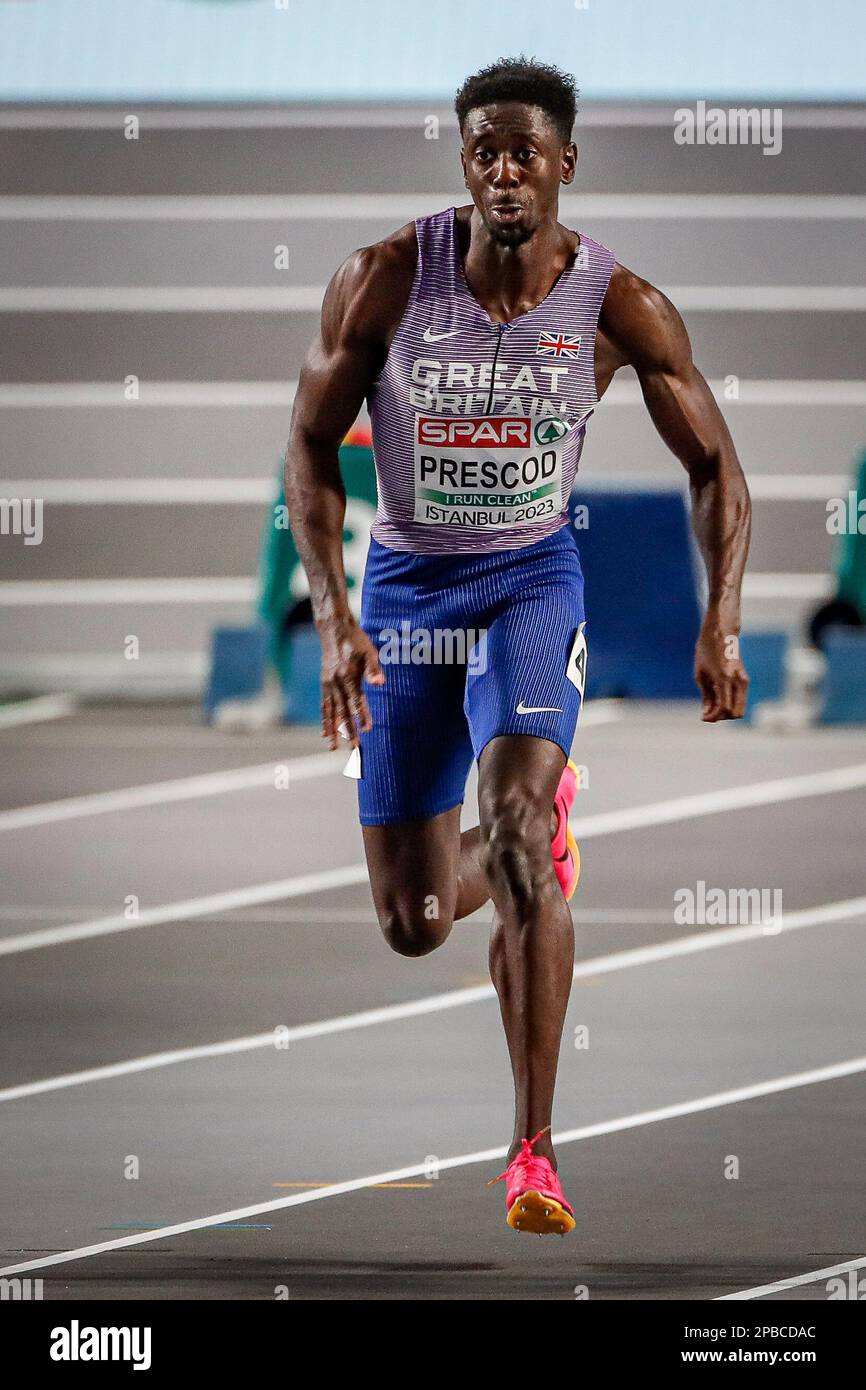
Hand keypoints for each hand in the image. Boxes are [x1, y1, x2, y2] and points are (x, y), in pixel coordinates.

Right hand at [319, 619, 383, 749]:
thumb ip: (374, 670)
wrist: (334, 630)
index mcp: (349, 676)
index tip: (368, 729)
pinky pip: (323, 706)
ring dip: (333, 730)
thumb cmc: (356, 641)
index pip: (357, 700)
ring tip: (333, 747)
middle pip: (343, 710)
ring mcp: (328, 684)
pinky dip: (324, 720)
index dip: (363, 714)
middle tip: (353, 747)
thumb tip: (381, 683)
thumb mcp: (369, 652)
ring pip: (330, 711)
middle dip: (348, 729)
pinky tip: (325, 733)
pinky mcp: (324, 684)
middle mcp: (336, 682)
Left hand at [694, 619, 748, 721]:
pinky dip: (730, 704)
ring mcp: (744, 680)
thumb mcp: (701, 675)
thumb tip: (707, 714)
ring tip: (712, 706)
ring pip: (740, 709)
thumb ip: (706, 696)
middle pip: (735, 713)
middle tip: (708, 712)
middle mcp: (737, 681)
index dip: (713, 717)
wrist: (721, 633)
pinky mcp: (745, 679)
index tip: (703, 717)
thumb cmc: (706, 651)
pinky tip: (718, 698)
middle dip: (721, 717)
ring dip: (727, 713)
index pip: (724, 708)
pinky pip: (740, 700)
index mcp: (724, 678)